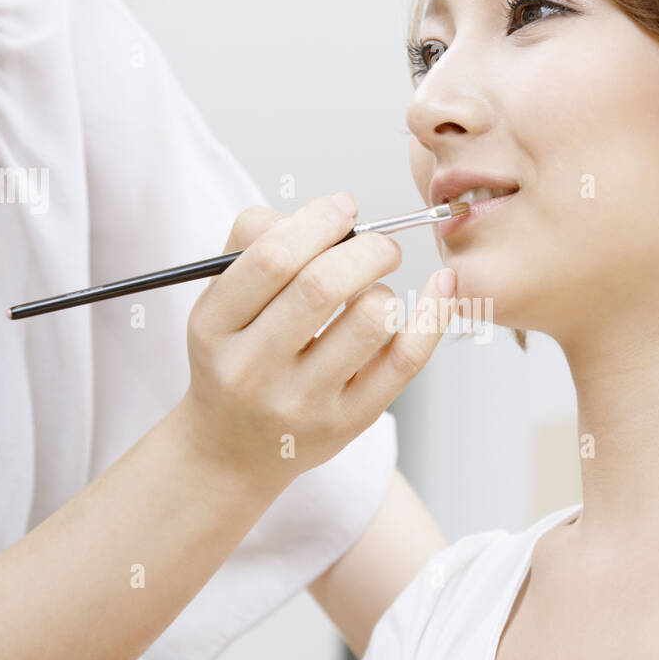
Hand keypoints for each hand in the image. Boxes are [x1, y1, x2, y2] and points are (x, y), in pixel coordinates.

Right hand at [171, 194, 455, 493]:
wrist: (231, 450)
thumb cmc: (235, 358)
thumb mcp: (219, 302)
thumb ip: (255, 243)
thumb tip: (332, 215)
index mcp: (214, 327)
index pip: (271, 258)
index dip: (318, 221)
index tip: (344, 209)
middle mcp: (252, 369)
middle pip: (322, 286)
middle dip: (366, 248)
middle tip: (379, 243)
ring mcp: (302, 402)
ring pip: (369, 320)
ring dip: (384, 287)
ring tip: (375, 290)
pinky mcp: (347, 423)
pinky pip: (405, 361)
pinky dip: (433, 314)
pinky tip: (443, 286)